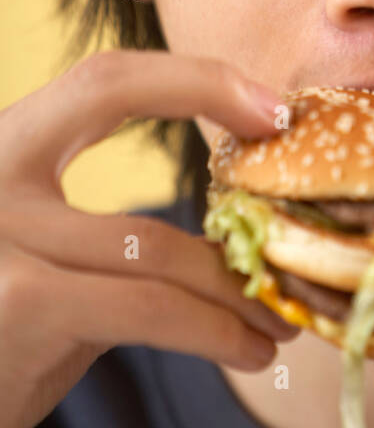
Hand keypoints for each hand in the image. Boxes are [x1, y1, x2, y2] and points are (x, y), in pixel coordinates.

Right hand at [0, 51, 299, 427]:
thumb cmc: (5, 351)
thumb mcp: (49, 272)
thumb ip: (116, 246)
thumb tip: (231, 246)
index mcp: (3, 153)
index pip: (101, 79)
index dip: (190, 76)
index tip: (268, 108)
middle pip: (116, 105)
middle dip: (212, 100)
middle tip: (291, 191)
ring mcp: (0, 230)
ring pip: (156, 238)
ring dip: (237, 283)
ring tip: (283, 318)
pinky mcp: (20, 297)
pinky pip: (149, 306)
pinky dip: (216, 330)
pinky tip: (251, 351)